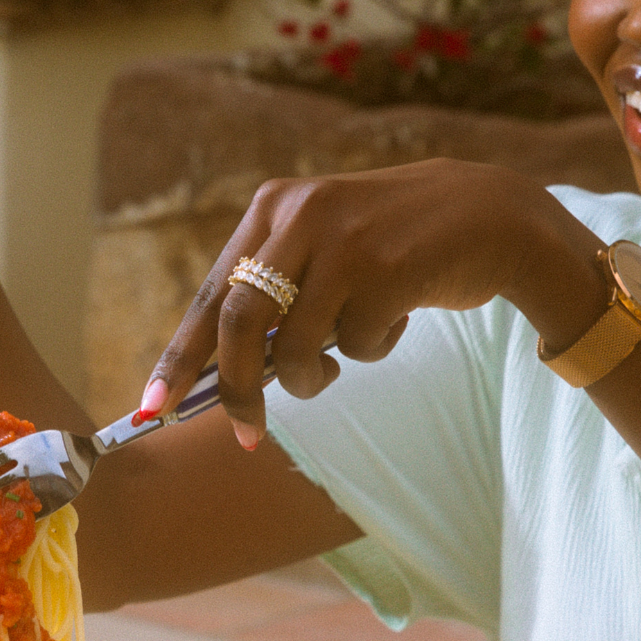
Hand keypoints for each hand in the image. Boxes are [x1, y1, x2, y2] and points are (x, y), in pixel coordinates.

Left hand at [144, 158, 606, 446]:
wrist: (489, 216)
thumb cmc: (394, 246)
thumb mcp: (325, 247)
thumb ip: (277, 295)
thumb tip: (219, 377)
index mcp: (273, 208)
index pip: (211, 294)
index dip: (180, 357)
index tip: (151, 409)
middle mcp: (300, 215)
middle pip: (239, 322)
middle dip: (237, 389)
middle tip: (247, 432)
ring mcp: (343, 240)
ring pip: (298, 345)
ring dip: (314, 377)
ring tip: (338, 363)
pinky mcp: (386, 268)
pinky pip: (356, 345)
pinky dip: (371, 349)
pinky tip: (397, 315)